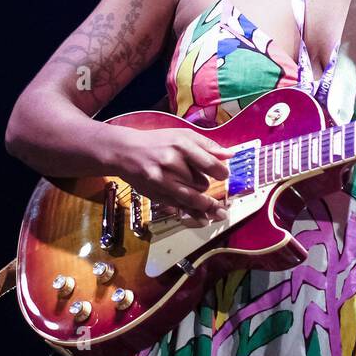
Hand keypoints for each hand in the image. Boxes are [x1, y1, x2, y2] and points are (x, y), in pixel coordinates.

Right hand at [107, 126, 231, 222]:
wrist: (126, 152)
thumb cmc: (159, 142)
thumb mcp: (183, 136)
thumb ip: (207, 145)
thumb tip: (229, 155)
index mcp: (181, 145)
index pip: (209, 164)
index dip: (221, 173)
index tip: (224, 175)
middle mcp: (171, 163)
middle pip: (201, 183)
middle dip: (207, 185)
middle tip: (207, 183)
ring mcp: (162, 181)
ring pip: (192, 198)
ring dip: (207, 205)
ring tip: (220, 212)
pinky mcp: (155, 194)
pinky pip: (179, 206)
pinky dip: (193, 213)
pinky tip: (204, 219)